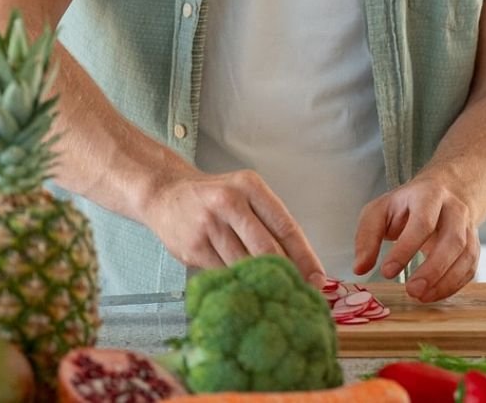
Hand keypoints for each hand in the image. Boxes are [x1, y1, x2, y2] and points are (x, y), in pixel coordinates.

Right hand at [141, 167, 326, 285]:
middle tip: (303, 296)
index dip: (305, 257)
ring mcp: (209, 226)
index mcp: (250, 186)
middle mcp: (229, 202)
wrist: (165, 194)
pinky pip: (224, 273)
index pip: (286, 226)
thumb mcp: (245, 193)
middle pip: (267, 249)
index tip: (319, 278)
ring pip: (245, 265)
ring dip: (263, 285)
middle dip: (289, 276)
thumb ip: (269, 221)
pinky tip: (248, 293)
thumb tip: (301, 263)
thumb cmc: (215, 197)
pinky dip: (238, 284)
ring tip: (278, 299)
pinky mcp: (193, 248)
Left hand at [352, 173, 479, 302]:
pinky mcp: (474, 245)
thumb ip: (367, 236)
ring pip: (466, 255)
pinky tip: (432, 295)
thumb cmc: (407, 205)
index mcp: (428, 195)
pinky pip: (470, 267)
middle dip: (433, 269)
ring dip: (445, 281)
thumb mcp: (380, 210)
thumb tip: (360, 268)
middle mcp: (454, 209)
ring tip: (420, 296)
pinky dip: (453, 285)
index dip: (406, 249)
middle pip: (453, 240)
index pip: (423, 222)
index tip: (387, 272)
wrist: (446, 190)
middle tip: (411, 291)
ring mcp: (468, 227)